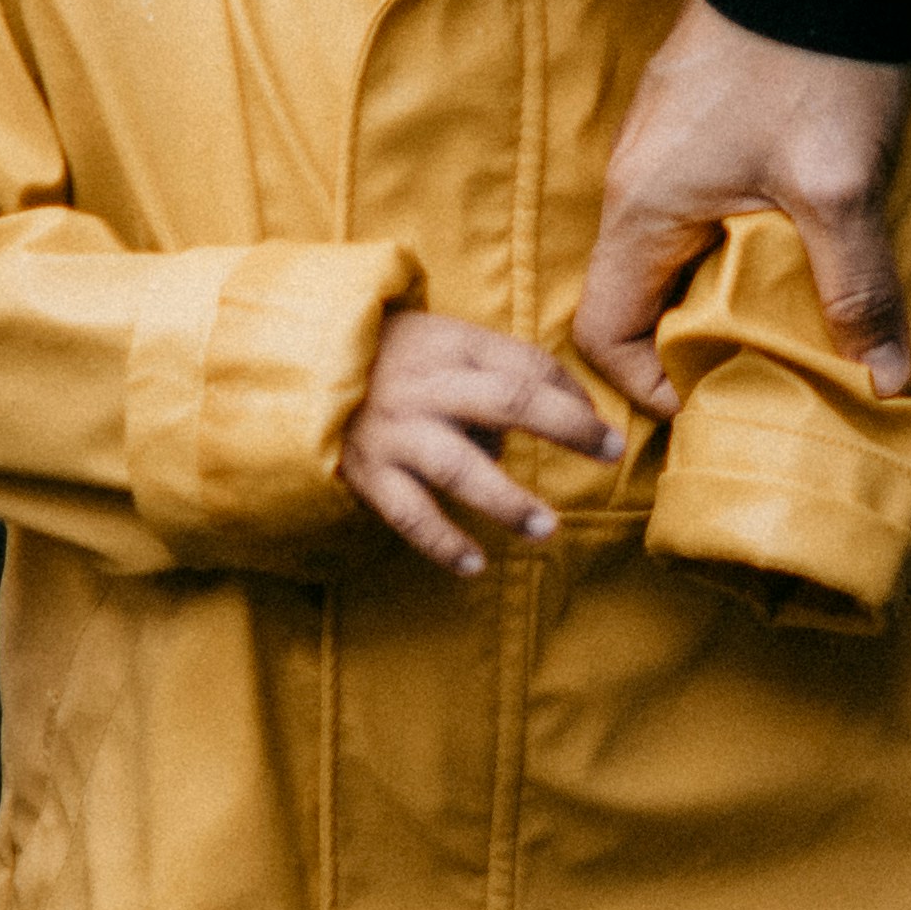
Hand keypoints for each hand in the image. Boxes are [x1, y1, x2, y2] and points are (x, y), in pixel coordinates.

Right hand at [334, 308, 615, 576]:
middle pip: (509, 401)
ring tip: (546, 529)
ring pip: (459, 467)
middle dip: (567, 427)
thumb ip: (494, 373)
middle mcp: (428, 386)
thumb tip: (556, 412)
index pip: (528, 364)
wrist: (299, 365)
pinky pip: (411, 513)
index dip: (572, 393)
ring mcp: (397, 431)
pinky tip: (474, 566)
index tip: (600, 426)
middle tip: (611, 452)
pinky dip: (443, 542)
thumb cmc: (391, 358)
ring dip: (506, 500)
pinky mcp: (368, 472)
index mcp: (452, 346)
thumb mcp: (442, 343)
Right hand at [564, 0, 910, 415]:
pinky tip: (796, 254)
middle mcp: (635, 182)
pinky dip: (735, 249)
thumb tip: (884, 381)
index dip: (649, 385)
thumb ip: (857, 289)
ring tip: (792, 322)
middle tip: (767, 374)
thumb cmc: (813, 66)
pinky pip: (698, 212)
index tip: (715, 400)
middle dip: (695, 346)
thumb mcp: (841, 187)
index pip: (603, 330)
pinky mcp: (697, 122)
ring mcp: (663, 146)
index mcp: (643, 207)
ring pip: (673, 255)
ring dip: (722, 295)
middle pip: (640, 298)